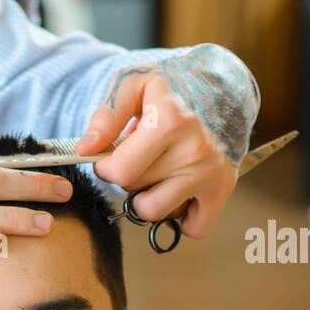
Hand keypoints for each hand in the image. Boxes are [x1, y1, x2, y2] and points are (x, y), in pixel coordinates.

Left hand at [76, 43, 260, 238]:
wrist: (222, 83)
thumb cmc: (172, 83)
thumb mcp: (134, 82)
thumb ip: (106, 116)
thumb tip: (85, 149)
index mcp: (170, 122)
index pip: (120, 172)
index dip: (104, 167)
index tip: (109, 157)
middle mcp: (195, 151)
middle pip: (135, 192)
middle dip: (127, 177)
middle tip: (137, 156)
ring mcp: (211, 172)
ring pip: (156, 212)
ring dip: (146, 198)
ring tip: (154, 171)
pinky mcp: (223, 186)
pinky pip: (193, 227)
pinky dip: (178, 216)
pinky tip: (173, 191)